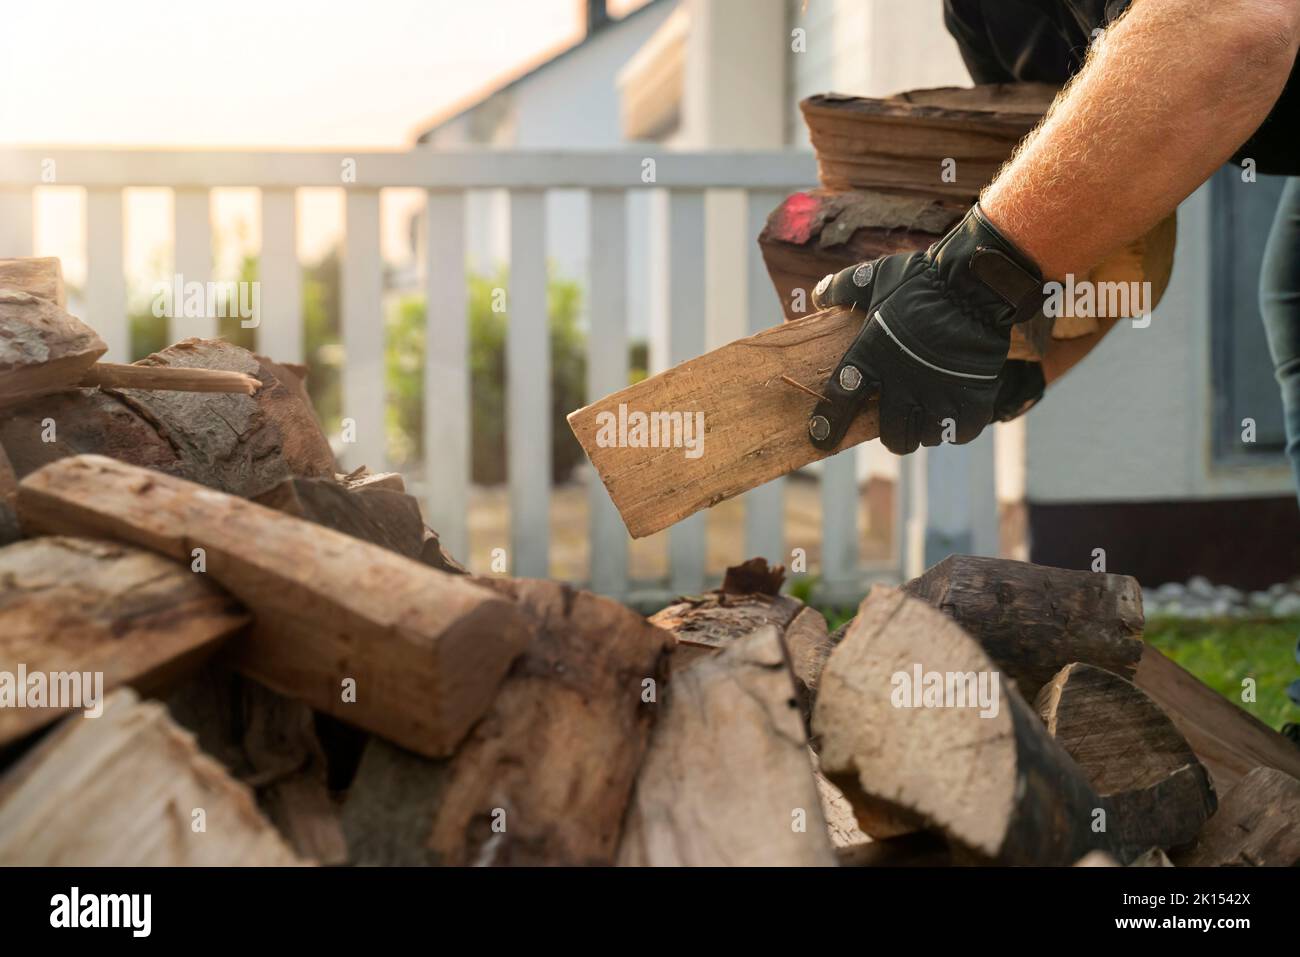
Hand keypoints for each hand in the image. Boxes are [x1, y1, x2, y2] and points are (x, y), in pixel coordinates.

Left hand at [807, 204, 1045, 454]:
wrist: (976, 280)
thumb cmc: (923, 279)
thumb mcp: (877, 276)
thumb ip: (845, 287)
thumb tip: (818, 294)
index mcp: (873, 355)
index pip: (842, 398)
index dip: (829, 423)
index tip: (821, 439)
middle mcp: (903, 381)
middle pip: (892, 434)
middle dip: (893, 434)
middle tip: (899, 423)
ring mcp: (939, 391)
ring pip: (926, 435)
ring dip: (925, 430)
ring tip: (928, 416)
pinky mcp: (973, 395)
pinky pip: (961, 432)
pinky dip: (957, 430)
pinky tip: (955, 416)